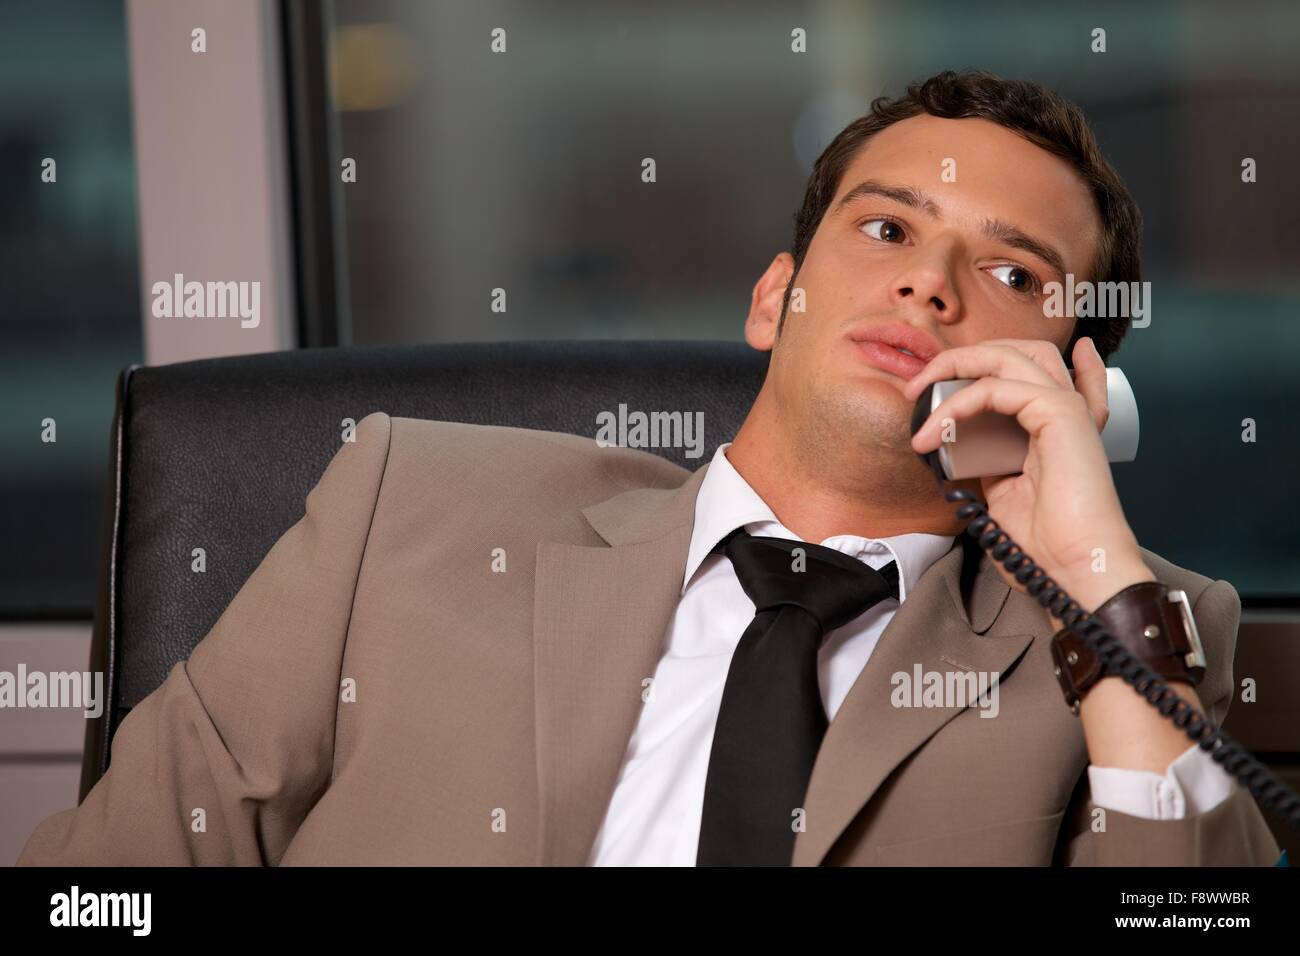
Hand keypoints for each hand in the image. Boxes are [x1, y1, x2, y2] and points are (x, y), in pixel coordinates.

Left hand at [902, 336, 1153, 625]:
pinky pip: (996, 388)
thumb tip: (959, 444)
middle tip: (920, 383)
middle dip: (961, 358)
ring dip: (953, 367)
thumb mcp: (1003, 490)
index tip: (929, 385)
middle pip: (1015, 351)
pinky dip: (956, 405)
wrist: (1072, 568)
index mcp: (1057, 425)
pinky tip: (933, 430)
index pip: (1024, 369)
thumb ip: (989, 459)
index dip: (976, 366)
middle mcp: (1065, 409)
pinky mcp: (1060, 413)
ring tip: (917, 394)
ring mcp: (1066, 407)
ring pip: (1006, 356)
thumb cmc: (1046, 543)